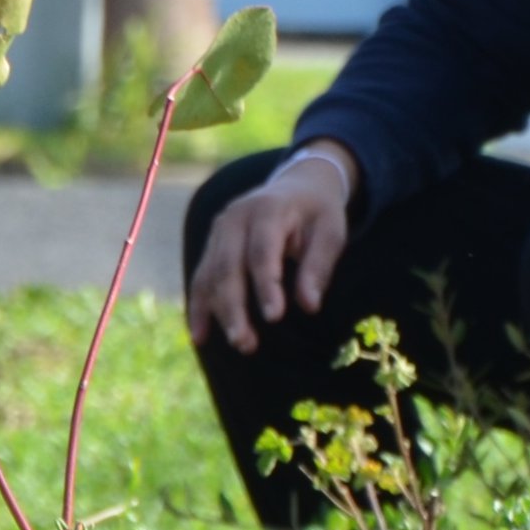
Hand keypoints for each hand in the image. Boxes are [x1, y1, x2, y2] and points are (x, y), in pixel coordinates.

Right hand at [188, 145, 358, 354]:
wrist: (297, 186)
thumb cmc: (317, 214)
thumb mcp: (330, 233)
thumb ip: (319, 267)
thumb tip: (309, 306)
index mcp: (267, 209)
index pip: (261, 251)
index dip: (266, 285)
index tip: (275, 317)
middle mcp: (235, 217)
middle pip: (228, 267)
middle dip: (234, 308)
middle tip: (246, 343)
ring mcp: (218, 231)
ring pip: (211, 276)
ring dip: (219, 313)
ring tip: (239, 344)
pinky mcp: (212, 245)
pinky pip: (201, 278)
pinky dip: (199, 307)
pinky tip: (200, 335)